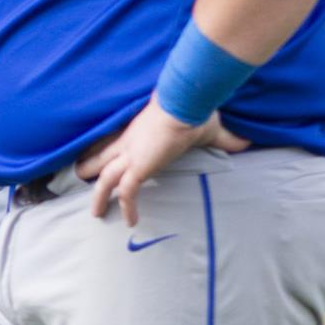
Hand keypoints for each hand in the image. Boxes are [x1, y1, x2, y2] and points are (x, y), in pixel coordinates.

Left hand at [79, 98, 249, 226]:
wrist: (185, 104)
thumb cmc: (195, 111)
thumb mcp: (209, 129)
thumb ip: (224, 140)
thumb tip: (244, 144)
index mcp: (138, 131)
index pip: (114, 143)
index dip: (103, 151)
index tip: (95, 159)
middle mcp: (130, 143)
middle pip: (101, 159)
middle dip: (90, 169)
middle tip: (81, 179)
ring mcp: (131, 154)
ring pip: (106, 179)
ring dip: (99, 196)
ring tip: (96, 213)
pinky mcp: (139, 166)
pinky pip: (127, 191)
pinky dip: (127, 206)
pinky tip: (130, 220)